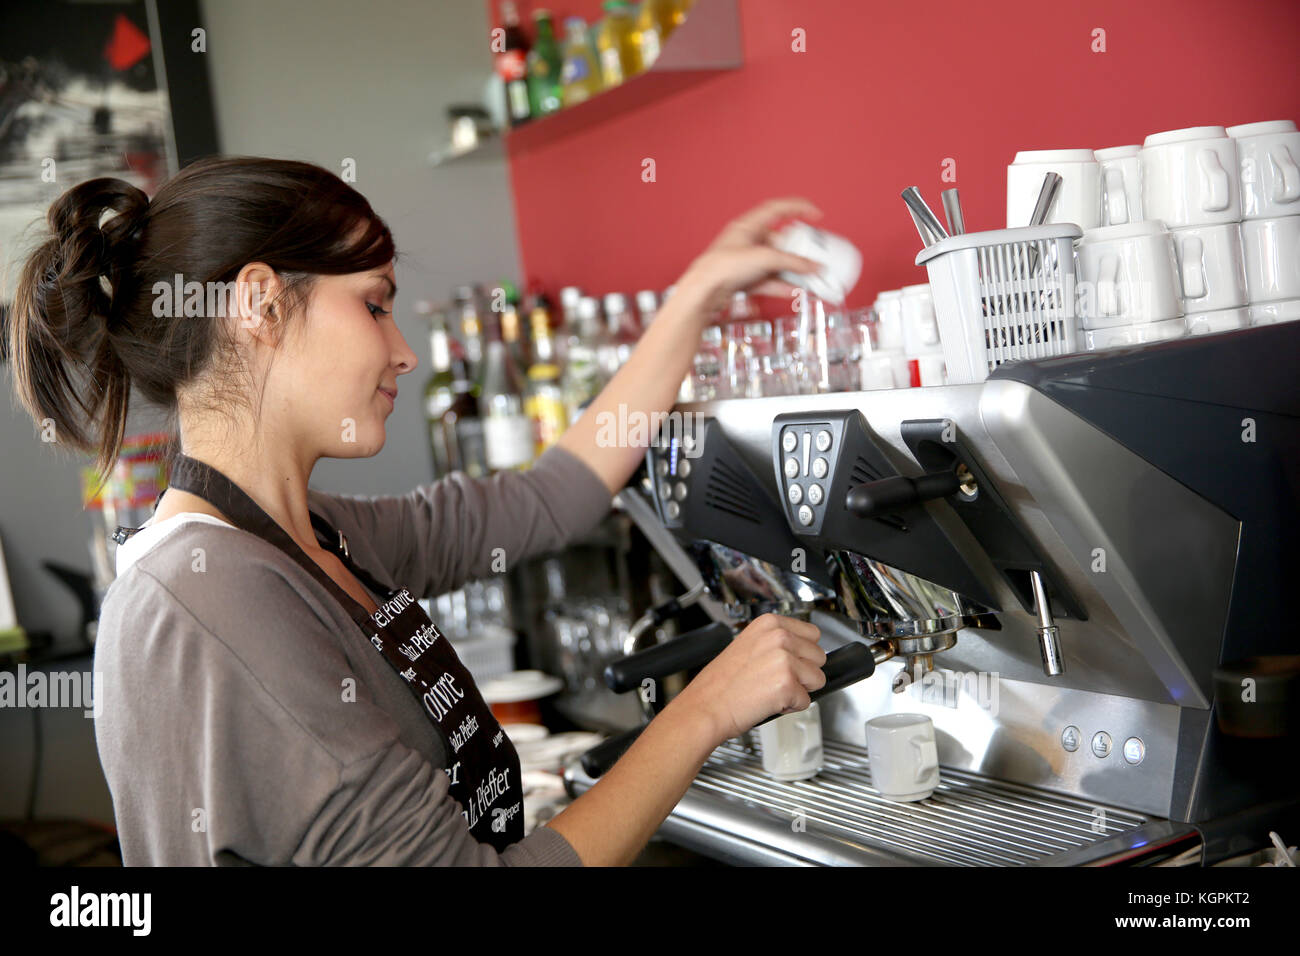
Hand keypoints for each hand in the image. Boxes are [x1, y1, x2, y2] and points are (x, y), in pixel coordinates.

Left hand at [673, 198, 826, 315]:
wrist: (704, 291)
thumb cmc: (722, 266)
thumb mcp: (764, 258)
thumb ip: (792, 262)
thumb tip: (812, 266)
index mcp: (748, 226)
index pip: (777, 209)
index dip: (798, 208)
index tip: (815, 215)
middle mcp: (747, 241)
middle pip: (780, 242)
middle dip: (798, 252)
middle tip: (814, 256)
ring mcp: (746, 261)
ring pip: (776, 264)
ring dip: (793, 271)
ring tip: (809, 277)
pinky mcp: (745, 279)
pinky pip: (770, 280)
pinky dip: (783, 285)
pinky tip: (795, 291)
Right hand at [673, 613, 826, 743]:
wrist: (705, 707)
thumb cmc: (721, 684)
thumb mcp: (748, 645)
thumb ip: (776, 642)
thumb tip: (802, 650)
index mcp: (769, 623)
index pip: (813, 634)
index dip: (803, 653)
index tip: (788, 662)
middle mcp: (779, 637)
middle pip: (819, 656)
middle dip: (804, 672)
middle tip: (776, 679)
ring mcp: (784, 660)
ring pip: (817, 679)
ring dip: (799, 690)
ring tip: (771, 690)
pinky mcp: (787, 684)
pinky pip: (806, 701)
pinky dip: (790, 707)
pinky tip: (768, 702)